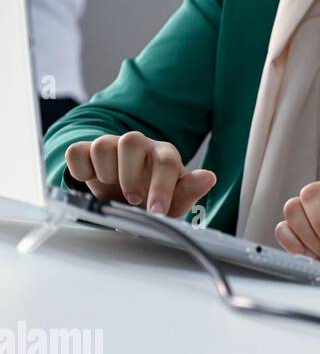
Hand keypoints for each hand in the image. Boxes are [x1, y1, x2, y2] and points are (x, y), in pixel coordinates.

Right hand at [65, 133, 216, 217]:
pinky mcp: (87, 153)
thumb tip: (209, 177)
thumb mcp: (174, 201)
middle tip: (132, 199)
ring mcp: (111, 146)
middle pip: (131, 141)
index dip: (161, 187)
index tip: (156, 212)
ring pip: (103, 144)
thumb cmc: (154, 197)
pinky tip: (90, 181)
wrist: (125, 197)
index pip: (165, 162)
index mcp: (164, 155)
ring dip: (105, 171)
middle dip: (130, 174)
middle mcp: (138, 146)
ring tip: (111, 189)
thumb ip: (189, 190)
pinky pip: (77, 151)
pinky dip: (80, 168)